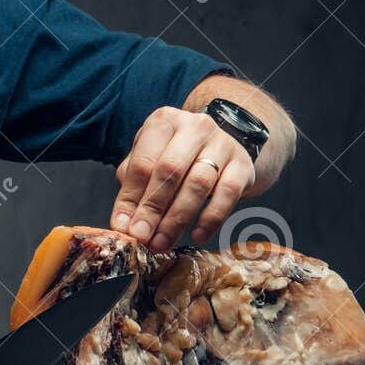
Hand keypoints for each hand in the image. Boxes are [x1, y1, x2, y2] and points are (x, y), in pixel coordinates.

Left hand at [109, 105, 254, 250]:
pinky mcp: (242, 164)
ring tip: (162, 242)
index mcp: (164, 121)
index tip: (124, 226)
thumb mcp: (151, 159)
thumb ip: (133, 186)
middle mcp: (194, 127)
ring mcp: (222, 143)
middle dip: (153, 209)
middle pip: (170, 171)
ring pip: (198, 184)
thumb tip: (122, 223)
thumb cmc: (177, 155)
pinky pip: (227, 194)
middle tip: (142, 237)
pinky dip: (211, 218)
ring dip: (177, 219)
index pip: (143, 162)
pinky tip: (196, 235)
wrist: (223, 145)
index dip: (131, 197)